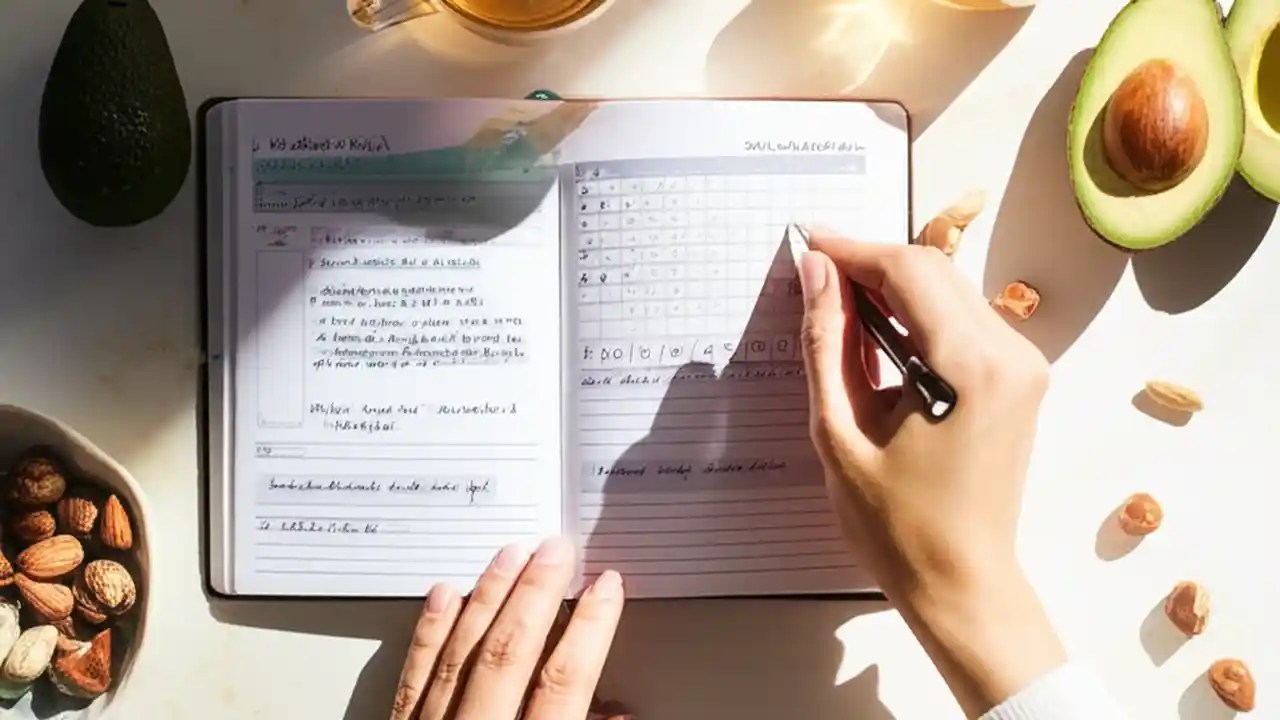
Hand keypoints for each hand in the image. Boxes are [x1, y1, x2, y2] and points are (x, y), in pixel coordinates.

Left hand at [390, 537, 625, 719]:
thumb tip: (618, 714)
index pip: (563, 682)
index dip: (590, 629)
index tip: (606, 586)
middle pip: (510, 653)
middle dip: (536, 594)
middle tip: (557, 550)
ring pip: (462, 652)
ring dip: (489, 597)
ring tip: (511, 554)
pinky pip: (413, 675)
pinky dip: (430, 632)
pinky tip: (445, 594)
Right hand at [796, 232, 1065, 717]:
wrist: (962, 583)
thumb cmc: (896, 526)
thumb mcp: (841, 432)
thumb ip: (827, 343)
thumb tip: (817, 272)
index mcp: (972, 367)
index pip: (909, 271)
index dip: (852, 250)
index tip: (806, 244)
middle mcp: (1011, 354)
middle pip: (935, 272)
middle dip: (871, 266)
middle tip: (814, 277)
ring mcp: (1024, 366)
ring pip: (951, 291)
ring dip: (895, 290)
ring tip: (839, 310)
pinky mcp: (1021, 379)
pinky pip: (965, 321)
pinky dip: (919, 316)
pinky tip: (879, 338)